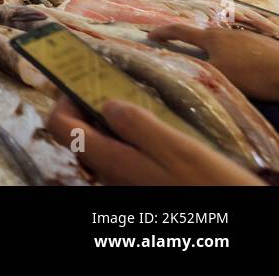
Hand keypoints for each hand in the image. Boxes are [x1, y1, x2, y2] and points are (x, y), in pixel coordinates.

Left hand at [46, 97, 263, 185]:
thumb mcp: (173, 147)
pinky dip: (129, 137)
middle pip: (79, 134)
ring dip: (112, 121)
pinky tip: (155, 129)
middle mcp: (110, 173)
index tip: (84, 82)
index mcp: (110, 160)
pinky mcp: (142, 183)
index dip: (64, 100)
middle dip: (90, 107)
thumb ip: (136, 123)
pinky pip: (123, 155)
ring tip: (140, 104)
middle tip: (117, 88)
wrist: (234, 212)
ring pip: (103, 145)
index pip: (60, 127)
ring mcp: (124, 181)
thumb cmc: (206, 182)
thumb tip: (106, 103)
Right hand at [148, 23, 278, 101]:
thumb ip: (195, 67)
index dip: (162, 33)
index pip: (179, 30)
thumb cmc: (251, 73)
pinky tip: (236, 67)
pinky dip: (227, 54)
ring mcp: (244, 36)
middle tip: (177, 50)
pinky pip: (235, 47)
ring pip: (219, 42)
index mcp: (210, 37)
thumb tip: (176, 64)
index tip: (149, 36)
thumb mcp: (217, 74)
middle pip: (200, 35)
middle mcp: (225, 32)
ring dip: (209, 49)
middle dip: (187, 41)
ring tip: (208, 63)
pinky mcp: (259, 43)